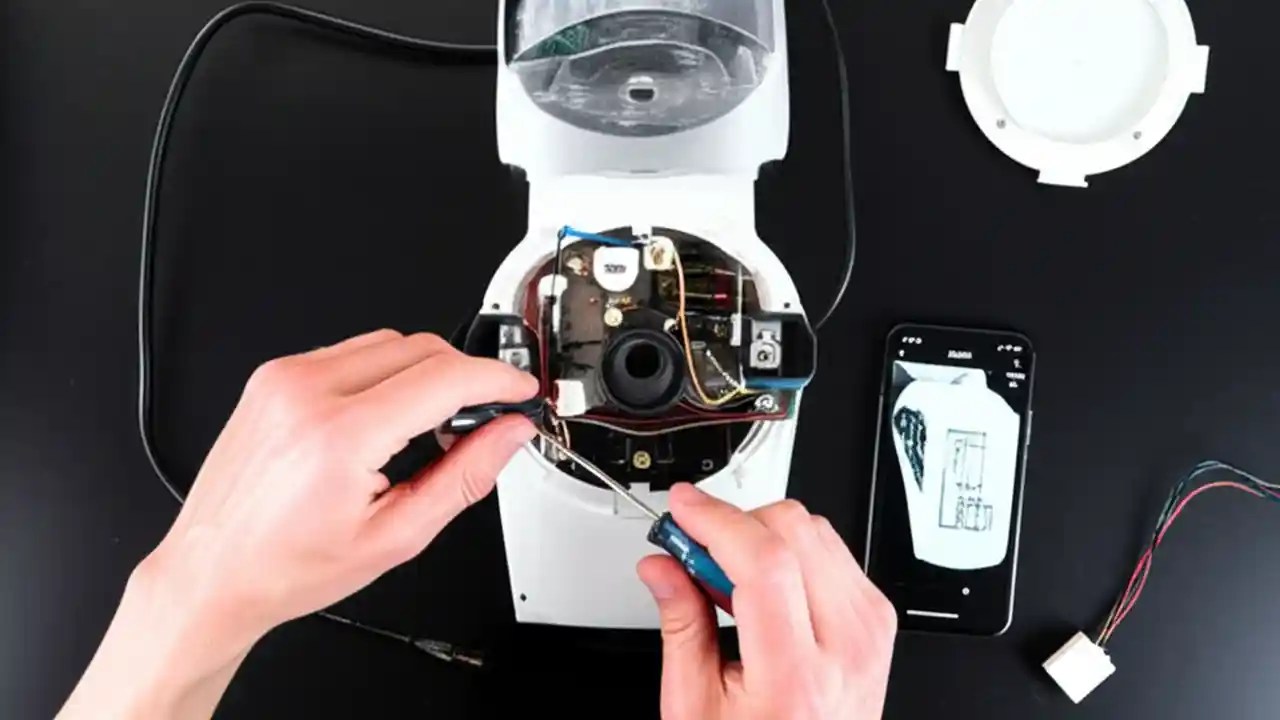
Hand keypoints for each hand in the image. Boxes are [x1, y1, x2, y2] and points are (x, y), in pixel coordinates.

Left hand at [60, 330, 536, 718]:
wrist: (212, 573)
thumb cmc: (285, 567)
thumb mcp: (395, 536)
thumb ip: (464, 477)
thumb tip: (507, 435)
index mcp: (339, 436)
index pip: (444, 378)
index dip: (497, 381)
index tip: (518, 393)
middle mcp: (306, 393)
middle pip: (422, 348)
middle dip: (465, 377)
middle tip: (481, 419)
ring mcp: (284, 378)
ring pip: (389, 342)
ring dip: (425, 372)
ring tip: (428, 427)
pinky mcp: (273, 377)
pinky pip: (350, 352)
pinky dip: (384, 374)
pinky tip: (385, 418)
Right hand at [638, 485, 896, 719]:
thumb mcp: (695, 706)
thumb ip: (680, 625)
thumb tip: (660, 565)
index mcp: (797, 677)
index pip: (765, 564)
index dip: (717, 521)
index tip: (684, 507)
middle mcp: (846, 647)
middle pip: (795, 532)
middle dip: (734, 524)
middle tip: (694, 548)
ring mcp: (869, 629)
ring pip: (815, 530)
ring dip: (762, 535)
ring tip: (729, 578)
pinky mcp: (877, 618)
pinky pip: (832, 549)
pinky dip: (791, 552)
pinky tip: (765, 586)